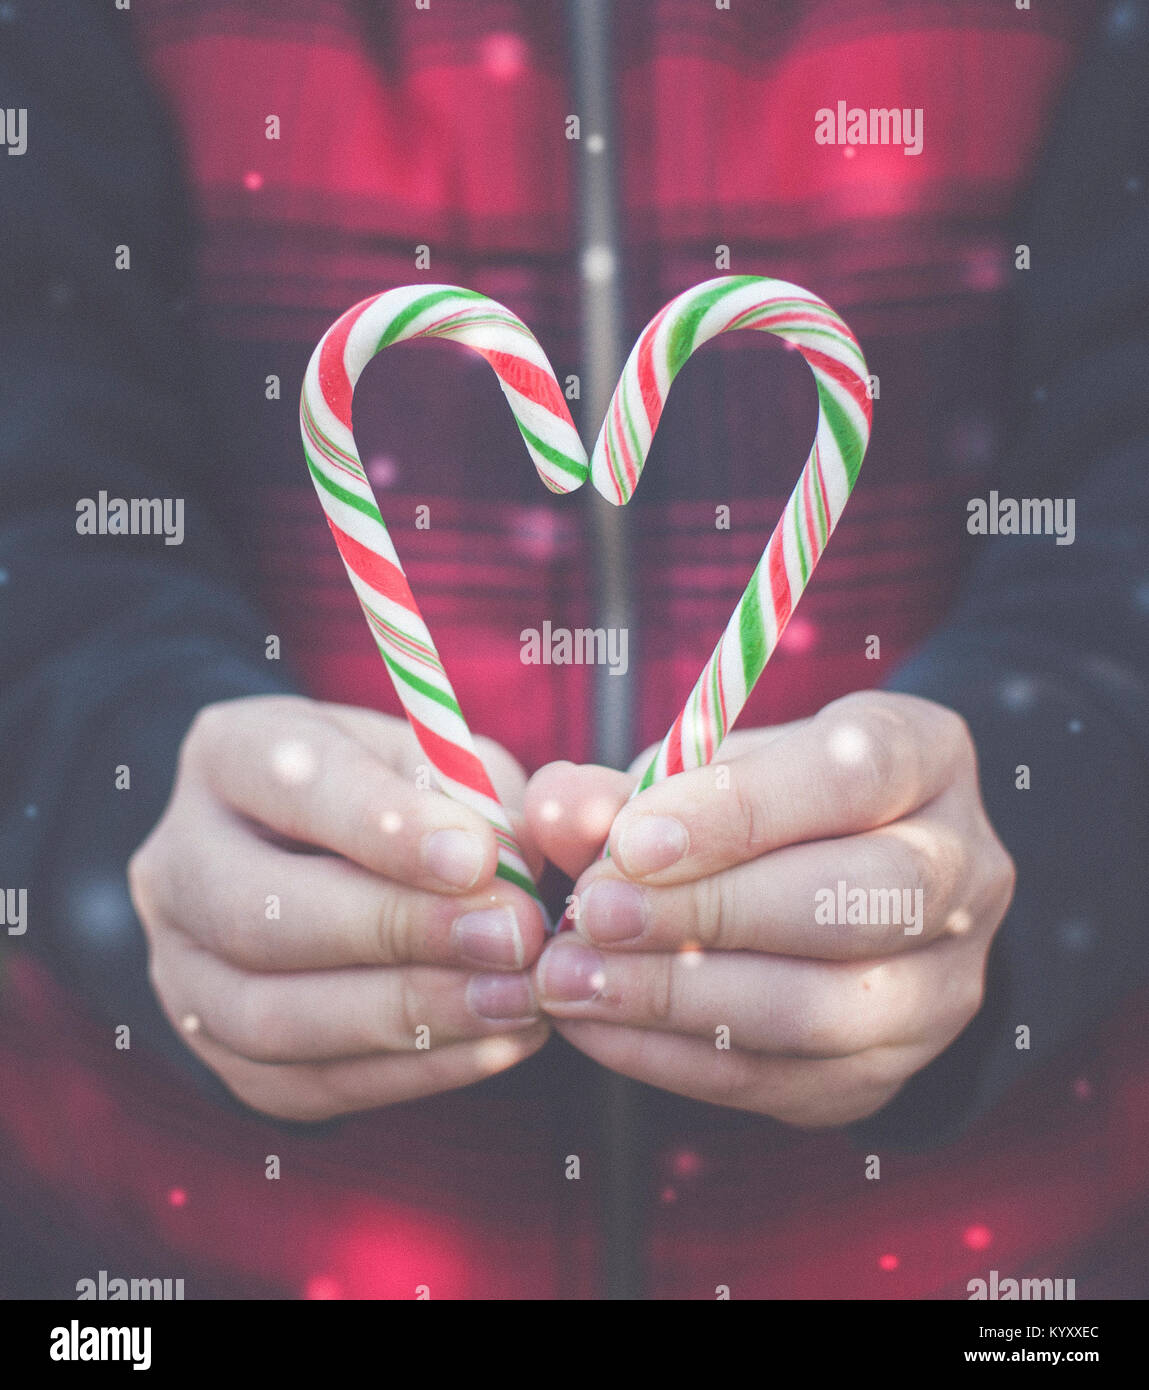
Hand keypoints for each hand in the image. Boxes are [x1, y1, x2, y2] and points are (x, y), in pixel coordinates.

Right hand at [128, 695, 549, 1120]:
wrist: (330, 865)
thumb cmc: (399, 797)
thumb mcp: (438, 762)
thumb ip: (474, 802)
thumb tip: (511, 874)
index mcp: (231, 756)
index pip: (290, 784)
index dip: (383, 825)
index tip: (475, 858)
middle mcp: (179, 862)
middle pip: (259, 915)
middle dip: (397, 932)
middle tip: (510, 939)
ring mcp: (182, 968)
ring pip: (270, 1017)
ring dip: (410, 1016)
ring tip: (516, 1000)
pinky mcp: (220, 1053)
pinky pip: (307, 1083)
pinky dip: (412, 1069)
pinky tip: (496, 1043)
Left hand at [524, 691, 1014, 1126]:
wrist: (845, 889)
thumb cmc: (765, 809)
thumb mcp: (709, 769)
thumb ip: (630, 786)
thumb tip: (558, 809)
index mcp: (926, 757)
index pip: (851, 776)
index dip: (739, 811)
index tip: (632, 841)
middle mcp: (963, 870)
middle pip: (850, 900)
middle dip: (705, 911)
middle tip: (593, 915)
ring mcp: (940, 984)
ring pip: (821, 1008)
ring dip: (678, 998)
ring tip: (572, 979)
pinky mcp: (890, 1070)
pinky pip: (781, 1081)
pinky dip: (672, 1057)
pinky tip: (595, 1026)